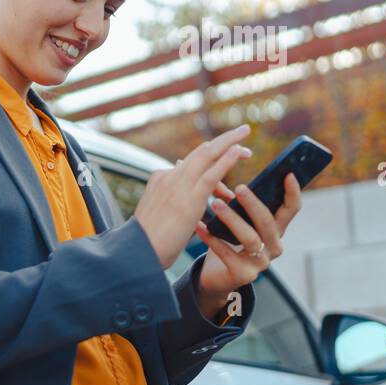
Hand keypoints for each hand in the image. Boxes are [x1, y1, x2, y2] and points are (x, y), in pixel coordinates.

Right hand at [133, 124, 253, 269]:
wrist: (138, 251)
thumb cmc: (149, 242)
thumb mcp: (159, 215)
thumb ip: (173, 203)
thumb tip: (188, 205)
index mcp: (160, 180)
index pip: (190, 162)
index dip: (211, 155)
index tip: (226, 154)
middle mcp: (168, 177)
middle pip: (200, 151)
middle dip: (223, 140)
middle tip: (242, 132)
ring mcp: (178, 185)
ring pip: (207, 155)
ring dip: (229, 143)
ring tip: (247, 141)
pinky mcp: (189, 198)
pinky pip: (211, 174)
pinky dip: (226, 160)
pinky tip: (238, 152)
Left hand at [192, 171, 302, 312]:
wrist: (215, 276)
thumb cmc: (227, 242)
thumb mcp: (237, 221)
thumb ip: (236, 201)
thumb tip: (221, 172)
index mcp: (276, 230)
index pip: (291, 210)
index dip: (293, 192)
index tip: (288, 174)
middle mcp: (273, 246)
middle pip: (268, 222)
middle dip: (254, 204)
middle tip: (239, 188)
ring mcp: (260, 263)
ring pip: (250, 238)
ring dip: (232, 219)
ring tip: (215, 204)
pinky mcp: (243, 275)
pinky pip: (227, 254)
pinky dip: (212, 238)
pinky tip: (199, 226)